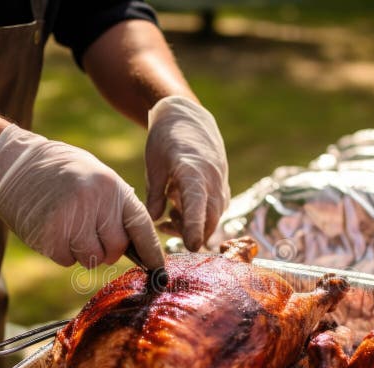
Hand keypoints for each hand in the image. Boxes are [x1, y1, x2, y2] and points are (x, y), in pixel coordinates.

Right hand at [0, 124, 163, 269]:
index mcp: (112, 187)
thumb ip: (116, 207)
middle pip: (115, 249)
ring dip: (82, 252)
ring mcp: (71, 219)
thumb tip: (135, 247)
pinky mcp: (49, 234)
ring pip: (91, 259)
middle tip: (91, 235)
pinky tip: (53, 229)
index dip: (152, 252)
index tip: (159, 271)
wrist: (14, 164)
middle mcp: (95, 203)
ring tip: (69, 226)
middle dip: (107, 250)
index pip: (141, 226)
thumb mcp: (97, 177)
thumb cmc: (62, 172)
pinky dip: (62, 252)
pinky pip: (67, 260)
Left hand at [145, 96, 229, 250]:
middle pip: (210, 221)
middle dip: (191, 235)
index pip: (198, 206)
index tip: (190, 245)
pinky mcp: (220, 188)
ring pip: (212, 219)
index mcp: (194, 172)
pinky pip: (212, 211)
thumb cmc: (167, 138)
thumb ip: (154, 196)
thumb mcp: (154, 166)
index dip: (194, 227)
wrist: (188, 116)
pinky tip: (176, 213)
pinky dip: (197, 218)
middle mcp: (213, 181)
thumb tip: (153, 222)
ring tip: (168, 217)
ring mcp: (220, 186)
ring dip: (192, 226)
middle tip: (166, 230)